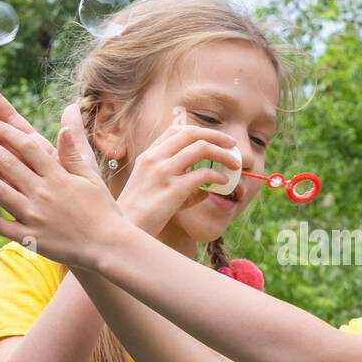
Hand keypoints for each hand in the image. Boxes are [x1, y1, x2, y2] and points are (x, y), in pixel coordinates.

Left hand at [0, 80, 119, 270]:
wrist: (109, 246)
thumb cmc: (102, 210)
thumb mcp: (91, 177)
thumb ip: (74, 152)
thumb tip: (64, 125)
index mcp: (57, 176)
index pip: (27, 148)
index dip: (7, 133)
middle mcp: (42, 192)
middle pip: (6, 163)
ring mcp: (33, 215)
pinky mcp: (30, 237)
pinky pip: (1, 227)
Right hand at [112, 119, 243, 235]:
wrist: (126, 231)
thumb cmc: (141, 215)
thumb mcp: (154, 190)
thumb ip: (177, 183)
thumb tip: (205, 191)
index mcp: (148, 155)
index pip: (176, 130)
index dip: (200, 131)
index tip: (216, 138)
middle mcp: (154, 158)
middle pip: (191, 133)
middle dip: (216, 135)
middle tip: (232, 144)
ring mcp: (163, 172)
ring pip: (201, 148)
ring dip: (223, 154)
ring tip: (236, 164)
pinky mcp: (173, 189)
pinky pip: (203, 174)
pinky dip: (218, 176)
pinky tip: (224, 183)